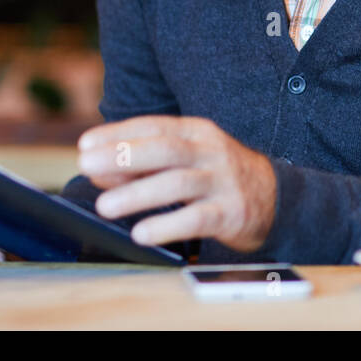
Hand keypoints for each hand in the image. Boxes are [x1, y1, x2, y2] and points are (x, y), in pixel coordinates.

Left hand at [77, 115, 276, 253]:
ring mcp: (222, 182)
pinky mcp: (231, 213)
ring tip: (104, 206)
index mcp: (197, 132)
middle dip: (123, 155)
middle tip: (87, 166)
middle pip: (165, 148)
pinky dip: (166, 226)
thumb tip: (99, 171)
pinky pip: (196, 218)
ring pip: (177, 182)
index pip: (154, 126)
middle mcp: (210, 152)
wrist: (274, 198)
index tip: (85, 144)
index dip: (118, 133)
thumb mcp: (186, 160)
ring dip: (137, 193)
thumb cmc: (217, 177)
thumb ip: (145, 163)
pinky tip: (141, 234)